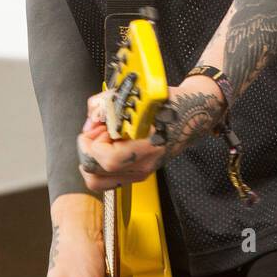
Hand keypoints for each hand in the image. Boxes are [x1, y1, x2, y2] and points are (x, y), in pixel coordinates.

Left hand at [77, 76, 227, 190]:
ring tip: (101, 141)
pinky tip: (109, 146)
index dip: (94, 143)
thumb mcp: (133, 94)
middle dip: (87, 151)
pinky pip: (108, 179)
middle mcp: (143, 165)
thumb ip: (104, 104)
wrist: (190, 115)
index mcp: (147, 146)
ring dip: (91, 161)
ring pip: (98, 182)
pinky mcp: (138, 174)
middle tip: (95, 132)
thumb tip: (89, 122)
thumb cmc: (164, 103)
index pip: (108, 159)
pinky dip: (100, 165)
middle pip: (96, 176)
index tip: (98, 127)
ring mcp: (141, 173)